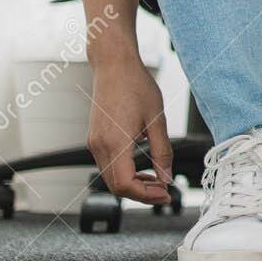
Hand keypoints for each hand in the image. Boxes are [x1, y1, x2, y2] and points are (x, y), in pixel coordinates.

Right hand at [85, 59, 173, 203]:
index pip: (125, 185)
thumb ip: (162, 152)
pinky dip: (125, 173)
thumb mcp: (157, 120)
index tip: (165, 194)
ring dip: (133, 184)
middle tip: (164, 191)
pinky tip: (142, 169)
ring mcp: (94, 143)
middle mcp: (99, 146)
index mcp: (115, 142)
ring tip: (157, 181)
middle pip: (116, 186)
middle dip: (141, 193)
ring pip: (111, 178)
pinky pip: (108, 166)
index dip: (146, 195)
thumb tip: (166, 177)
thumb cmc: (136, 86)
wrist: (114, 65)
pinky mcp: (95, 138)